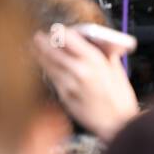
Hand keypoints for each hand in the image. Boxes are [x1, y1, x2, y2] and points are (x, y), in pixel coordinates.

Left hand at [33, 26, 139, 141]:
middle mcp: (79, 70)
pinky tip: (43, 65)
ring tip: (33, 48)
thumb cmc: (120, 98)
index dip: (59, 32)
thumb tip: (97, 41)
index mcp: (94, 60)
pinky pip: (51, 77)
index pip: (68, 37)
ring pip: (47, 64)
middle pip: (52, 50)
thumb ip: (105, 53)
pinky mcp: (63, 95)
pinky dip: (46, 69)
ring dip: (38, 54)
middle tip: (37, 37)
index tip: (55, 30)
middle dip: (42, 42)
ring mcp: (69, 83)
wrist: (118, 123)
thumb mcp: (117, 70)